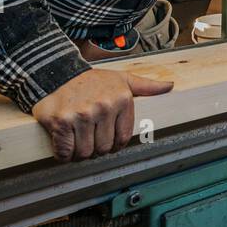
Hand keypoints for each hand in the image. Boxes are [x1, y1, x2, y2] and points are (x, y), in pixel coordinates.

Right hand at [32, 68, 172, 161]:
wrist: (57, 73)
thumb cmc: (91, 80)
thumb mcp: (121, 79)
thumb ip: (146, 86)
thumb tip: (169, 86)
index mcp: (122, 99)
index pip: (123, 139)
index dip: (113, 144)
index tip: (105, 141)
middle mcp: (104, 107)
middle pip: (104, 148)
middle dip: (96, 148)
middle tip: (88, 139)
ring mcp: (82, 115)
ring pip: (85, 152)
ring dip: (79, 152)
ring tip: (76, 140)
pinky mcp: (61, 122)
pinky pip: (65, 152)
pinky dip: (64, 154)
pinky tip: (64, 145)